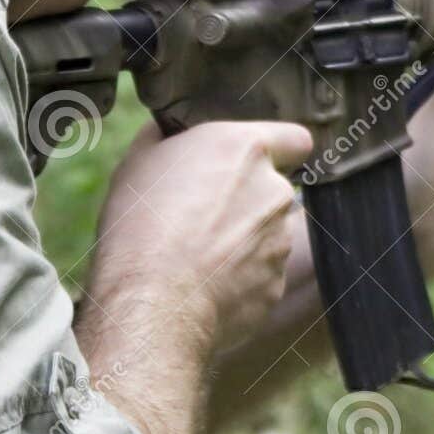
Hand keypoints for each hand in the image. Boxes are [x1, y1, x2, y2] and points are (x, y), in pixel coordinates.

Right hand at [87, 119, 313, 353]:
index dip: (278, 149)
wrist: (151, 301)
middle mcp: (275, 191)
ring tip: (195, 254)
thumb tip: (170, 132)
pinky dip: (238, 277)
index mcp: (247, 149)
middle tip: (201, 215)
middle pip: (273, 190)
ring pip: (268, 234)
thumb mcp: (138, 160)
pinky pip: (260, 274)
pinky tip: (202, 282)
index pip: (295, 139)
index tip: (253, 163)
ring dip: (242, 240)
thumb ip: (167, 136)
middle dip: (246, 200)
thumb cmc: (141, 224)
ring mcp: (280, 241)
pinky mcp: (275, 284)